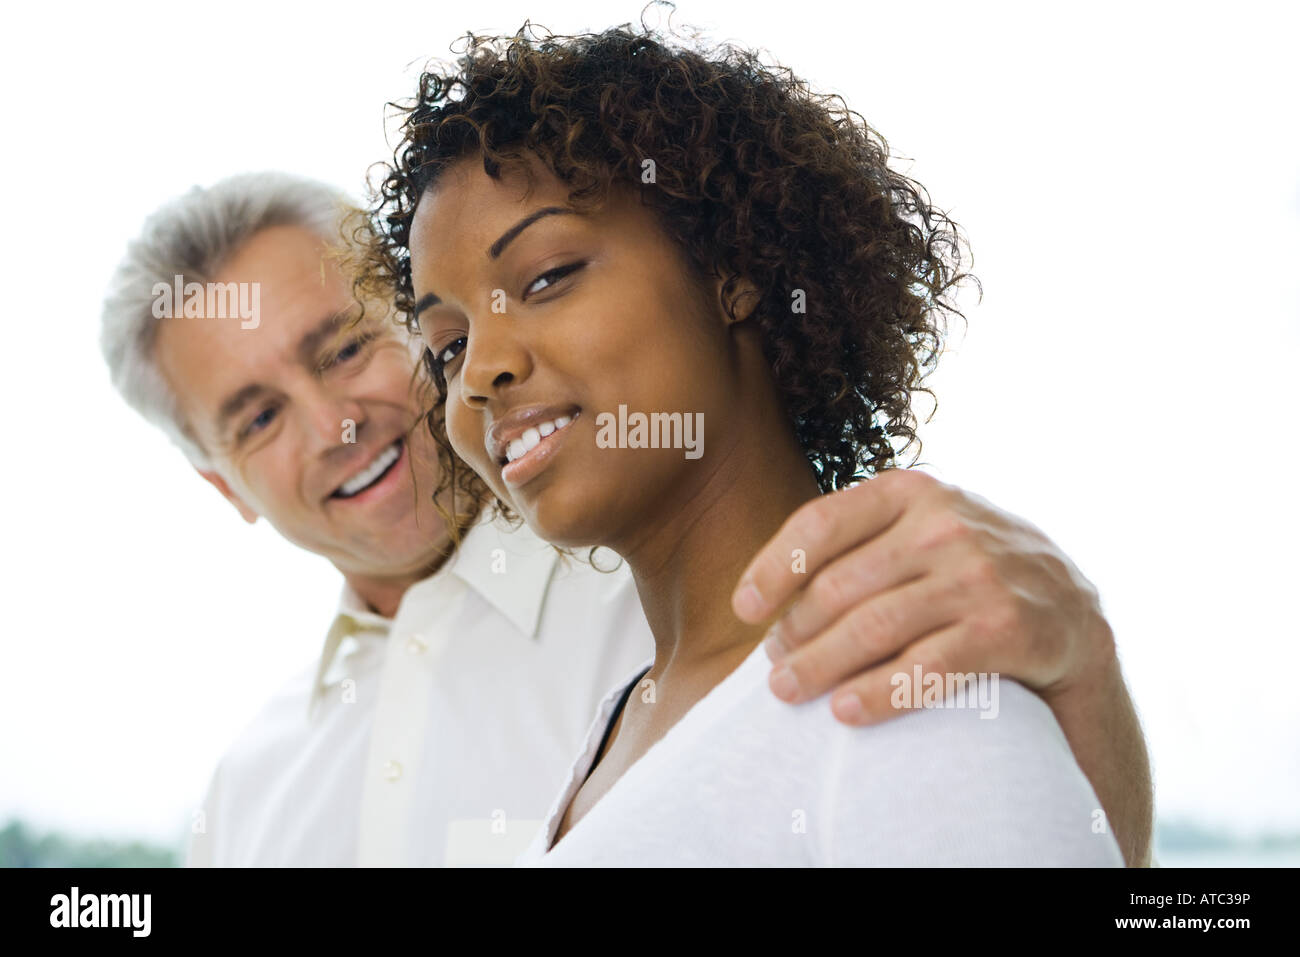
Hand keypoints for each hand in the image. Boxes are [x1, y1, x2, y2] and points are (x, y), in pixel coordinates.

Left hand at [731, 467, 1115, 722]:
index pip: (822, 522)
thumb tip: (765, 594)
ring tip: (789, 692)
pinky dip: (878, 692)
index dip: (773, 568)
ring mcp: (980, 573)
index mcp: (913, 491)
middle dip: (795, 632)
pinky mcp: (1008, 627)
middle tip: (774, 668)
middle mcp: (946, 522)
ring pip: (874, 627)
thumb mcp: (923, 537)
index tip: (744, 610)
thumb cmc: (971, 578)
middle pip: (841, 584)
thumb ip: (862, 546)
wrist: (1075, 618)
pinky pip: (925, 667)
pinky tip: (846, 711)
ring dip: (821, 666)